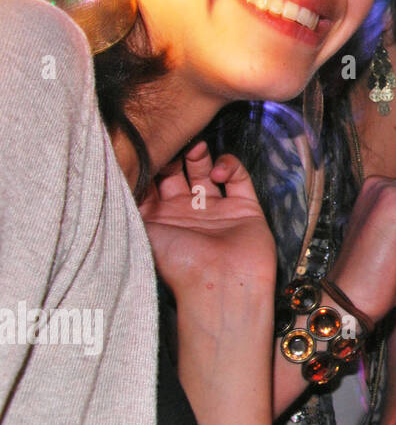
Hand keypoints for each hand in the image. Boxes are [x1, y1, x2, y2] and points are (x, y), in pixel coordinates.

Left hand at [140, 142, 276, 302]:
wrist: (222, 281)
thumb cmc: (178, 261)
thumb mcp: (141, 227)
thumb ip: (131, 199)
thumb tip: (121, 171)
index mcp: (160, 220)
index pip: (151, 183)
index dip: (149, 163)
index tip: (148, 146)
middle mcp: (186, 214)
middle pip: (178, 174)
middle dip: (174, 155)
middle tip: (173, 142)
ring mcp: (216, 210)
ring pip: (207, 172)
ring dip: (200, 156)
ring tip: (197, 148)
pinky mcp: (245, 208)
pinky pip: (239, 178)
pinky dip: (229, 166)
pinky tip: (219, 172)